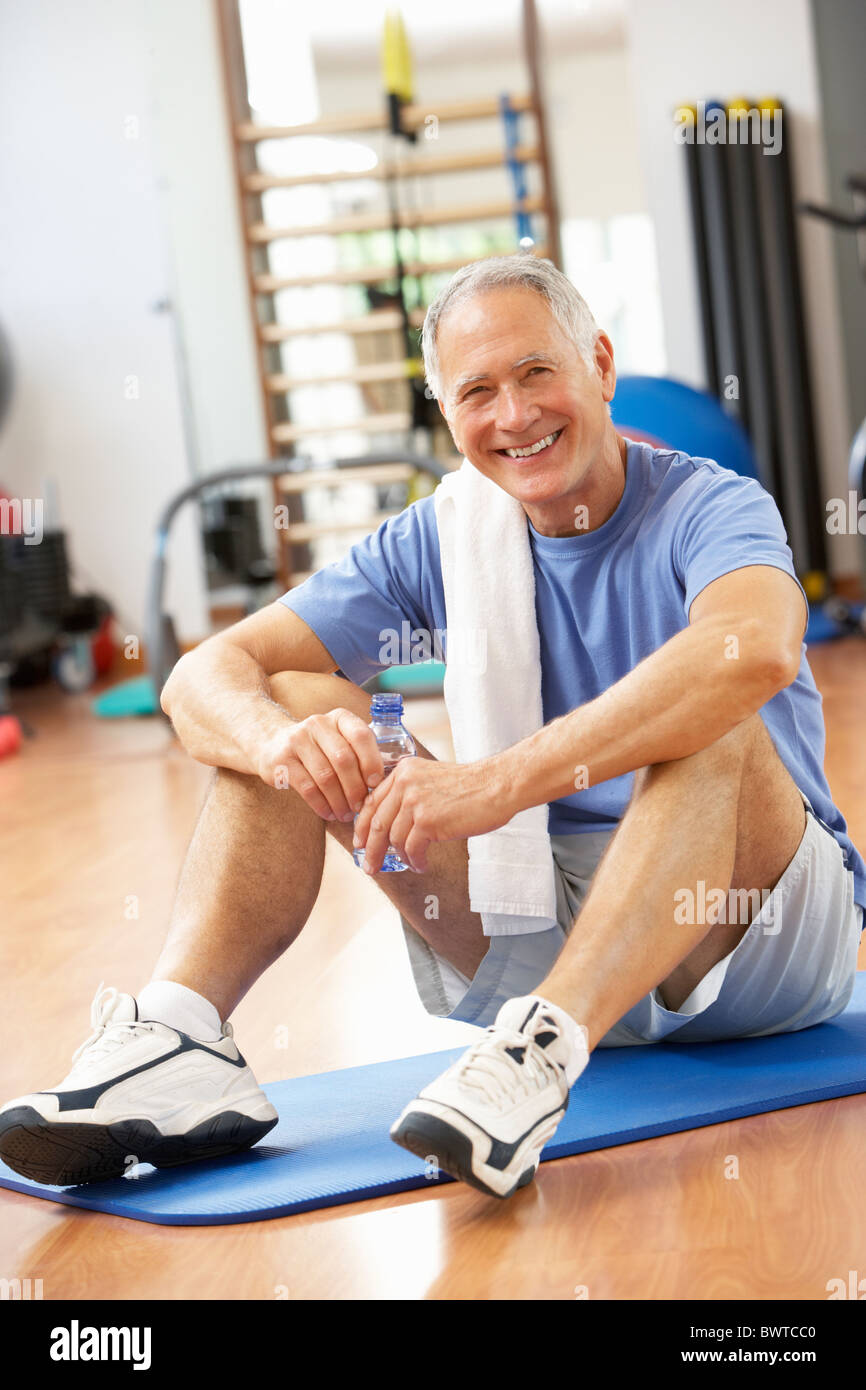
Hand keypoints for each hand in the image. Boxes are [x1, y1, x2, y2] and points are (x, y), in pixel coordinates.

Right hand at [255, 709, 384, 822]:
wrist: (272, 743)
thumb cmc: (318, 748)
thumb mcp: (338, 740)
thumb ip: (359, 754)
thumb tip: (384, 787)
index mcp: (339, 718)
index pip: (361, 736)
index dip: (371, 761)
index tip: (376, 784)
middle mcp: (318, 724)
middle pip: (344, 759)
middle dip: (356, 788)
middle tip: (361, 806)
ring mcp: (297, 740)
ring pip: (326, 776)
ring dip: (339, 801)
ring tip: (346, 814)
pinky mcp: (281, 760)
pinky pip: (307, 788)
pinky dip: (322, 805)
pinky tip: (329, 813)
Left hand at [352, 756, 512, 872]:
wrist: (497, 786)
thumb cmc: (471, 786)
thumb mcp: (431, 778)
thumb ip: (410, 792)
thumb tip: (392, 823)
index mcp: (403, 772)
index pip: (372, 801)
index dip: (363, 826)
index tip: (361, 842)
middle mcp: (404, 784)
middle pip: (376, 823)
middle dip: (371, 849)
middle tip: (369, 865)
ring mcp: (415, 802)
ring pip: (394, 839)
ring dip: (400, 857)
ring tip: (411, 864)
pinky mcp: (428, 821)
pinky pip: (412, 849)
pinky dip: (415, 861)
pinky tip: (422, 864)